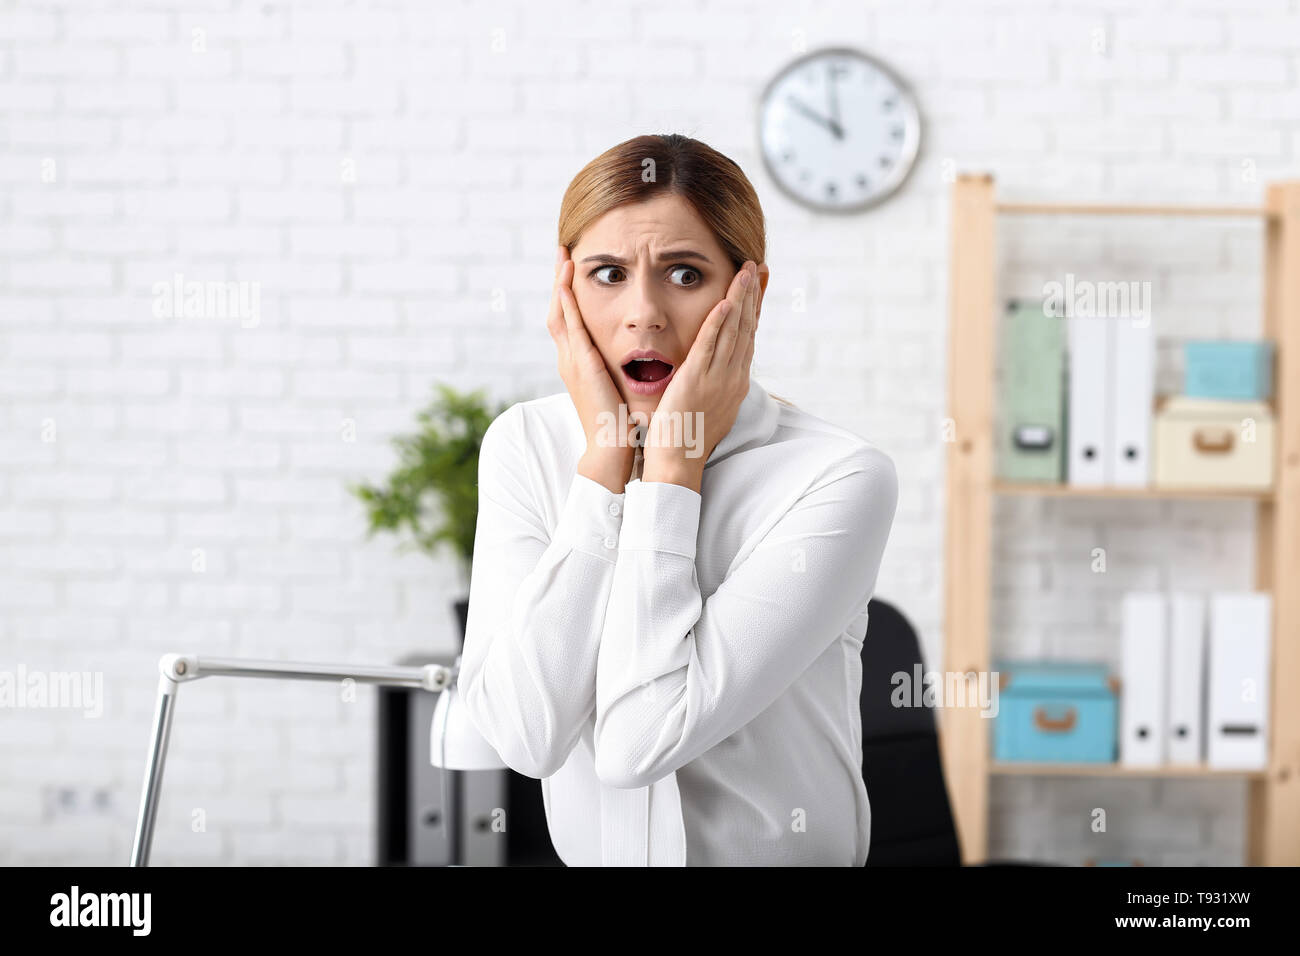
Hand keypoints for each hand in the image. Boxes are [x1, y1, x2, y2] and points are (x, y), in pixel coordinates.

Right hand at [546, 244, 636, 491]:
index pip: (570, 320)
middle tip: (562, 253)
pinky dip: (567, 303)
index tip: (573, 270)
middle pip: (558, 310)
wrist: (611, 447)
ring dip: (560, 284)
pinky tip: (568, 284)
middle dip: (559, 281)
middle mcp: (569, 359)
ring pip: (560, 313)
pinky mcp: (580, 365)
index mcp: (579, 364)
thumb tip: (634, 357)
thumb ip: (619, 369)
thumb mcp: (617, 387)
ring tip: (564, 257)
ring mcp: (571, 361)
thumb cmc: (619, 422)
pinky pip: (570, 327)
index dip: (569, 295)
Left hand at [643, 259, 759, 484]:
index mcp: (735, 383)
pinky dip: (719, 320)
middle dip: (752, 295)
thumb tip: (716, 371)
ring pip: (733, 331)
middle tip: (756, 266)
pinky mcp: (698, 379)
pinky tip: (724, 300)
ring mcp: (718, 379)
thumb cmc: (686, 438)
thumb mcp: (708, 407)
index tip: (758, 285)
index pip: (748, 338)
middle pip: (747, 328)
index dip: (754, 309)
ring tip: (744, 270)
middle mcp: (733, 378)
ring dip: (740, 298)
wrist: (678, 462)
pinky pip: (710, 344)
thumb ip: (713, 384)